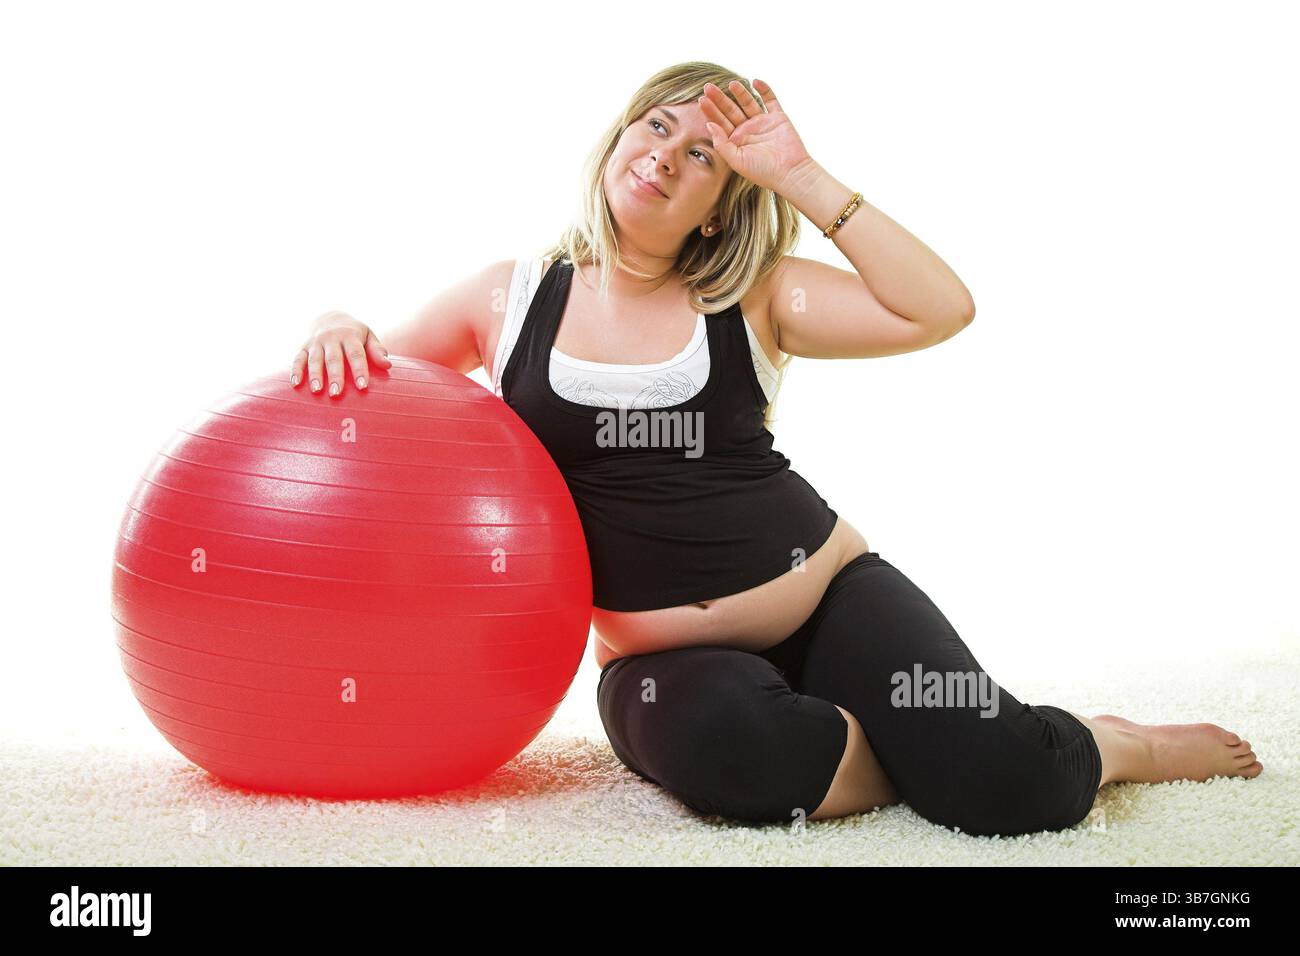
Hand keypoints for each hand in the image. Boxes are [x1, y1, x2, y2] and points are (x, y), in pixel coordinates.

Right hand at [290, 312, 391, 396]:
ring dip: (315, 375)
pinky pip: (298, 359)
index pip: (356, 354)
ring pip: (314, 359)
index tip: (363, 386)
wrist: (329, 316)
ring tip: (317, 391)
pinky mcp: (303, 347)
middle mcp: (331, 338)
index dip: (359, 370)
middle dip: (335, 376)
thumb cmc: (354, 333)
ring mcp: (316, 342)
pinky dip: (295, 371)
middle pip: (334, 359)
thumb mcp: (368, 336)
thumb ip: (377, 350)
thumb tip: (388, 365)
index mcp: (350, 335)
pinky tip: (295, 384)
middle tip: (337, 394)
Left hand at [698, 78, 815, 195]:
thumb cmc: (763, 172)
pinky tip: (756, 81)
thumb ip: (721, 144)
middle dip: (720, 99)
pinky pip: (770, 100)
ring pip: (748, 103)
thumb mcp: (736, 160)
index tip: (702, 100)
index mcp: (736, 141)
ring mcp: (762, 123)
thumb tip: (709, 125)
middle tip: (709, 87)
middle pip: (731, 110)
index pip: (720, 122)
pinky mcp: (778, 118)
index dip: (711, 111)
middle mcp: (748, 130)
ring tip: (731, 83)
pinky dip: (764, 89)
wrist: (790, 173)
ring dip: (740, 92)